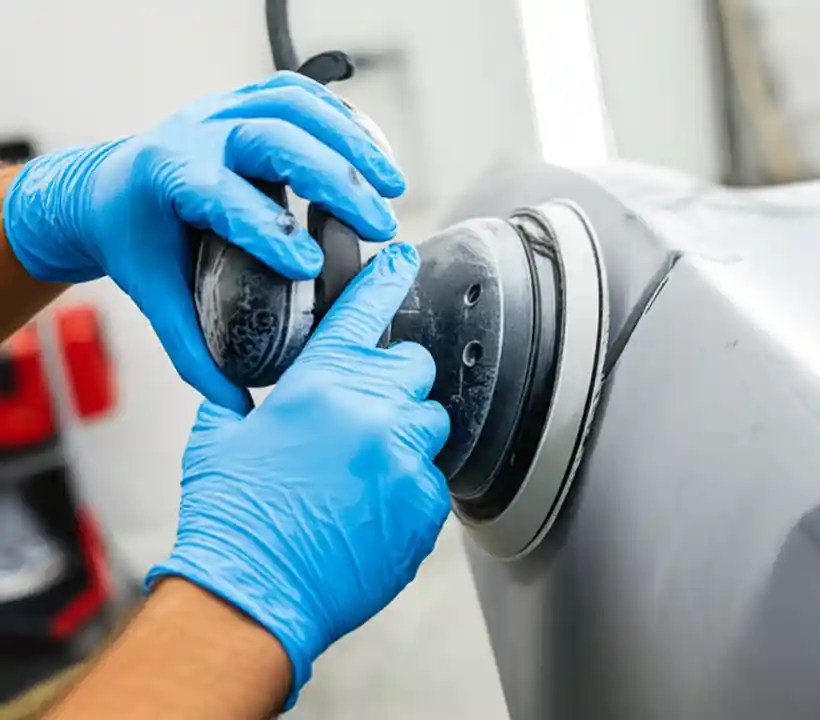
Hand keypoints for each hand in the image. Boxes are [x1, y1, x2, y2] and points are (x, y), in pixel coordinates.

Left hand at [1, 71, 404, 411]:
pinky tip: (376, 156)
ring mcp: (225, 108)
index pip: (220, 195)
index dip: (267, 228)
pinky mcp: (250, 100)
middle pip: (272, 138)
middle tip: (378, 225)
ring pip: (296, 106)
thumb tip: (235, 407)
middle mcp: (196, 133)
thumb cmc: (139, 240)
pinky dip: (346, 120)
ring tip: (393, 188)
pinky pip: (304, 94)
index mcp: (165, 176)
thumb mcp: (156, 294)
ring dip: (353, 143)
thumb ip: (192, 350)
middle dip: (334, 180)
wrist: (110, 185)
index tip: (310, 265)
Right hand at [145, 243, 450, 708]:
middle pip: (413, 368)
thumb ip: (241, 405)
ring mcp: (406, 457)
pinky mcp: (427, 504)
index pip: (363, 312)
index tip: (404, 259)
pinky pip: (433, 480)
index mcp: (321, 382)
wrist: (252, 593)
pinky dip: (408, 490)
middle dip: (393, 384)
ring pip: (428, 425)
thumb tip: (242, 399)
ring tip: (359, 475)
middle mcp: (374, 410)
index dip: (386, 280)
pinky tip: (368, 512)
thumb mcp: (219, 440)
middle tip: (361, 417)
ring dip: (403, 439)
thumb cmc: (230, 518)